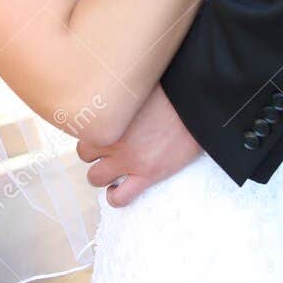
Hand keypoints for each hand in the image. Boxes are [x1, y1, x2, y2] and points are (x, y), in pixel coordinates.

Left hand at [76, 84, 202, 206]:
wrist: (199, 106)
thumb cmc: (173, 89)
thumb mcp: (141, 85)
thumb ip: (124, 93)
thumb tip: (118, 85)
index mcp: (112, 114)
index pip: (83, 126)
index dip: (91, 130)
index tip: (99, 130)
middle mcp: (114, 139)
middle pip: (84, 153)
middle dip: (93, 153)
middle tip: (106, 150)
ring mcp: (129, 159)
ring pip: (95, 177)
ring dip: (101, 175)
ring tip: (112, 172)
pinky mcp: (147, 175)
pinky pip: (120, 198)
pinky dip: (115, 197)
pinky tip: (119, 190)